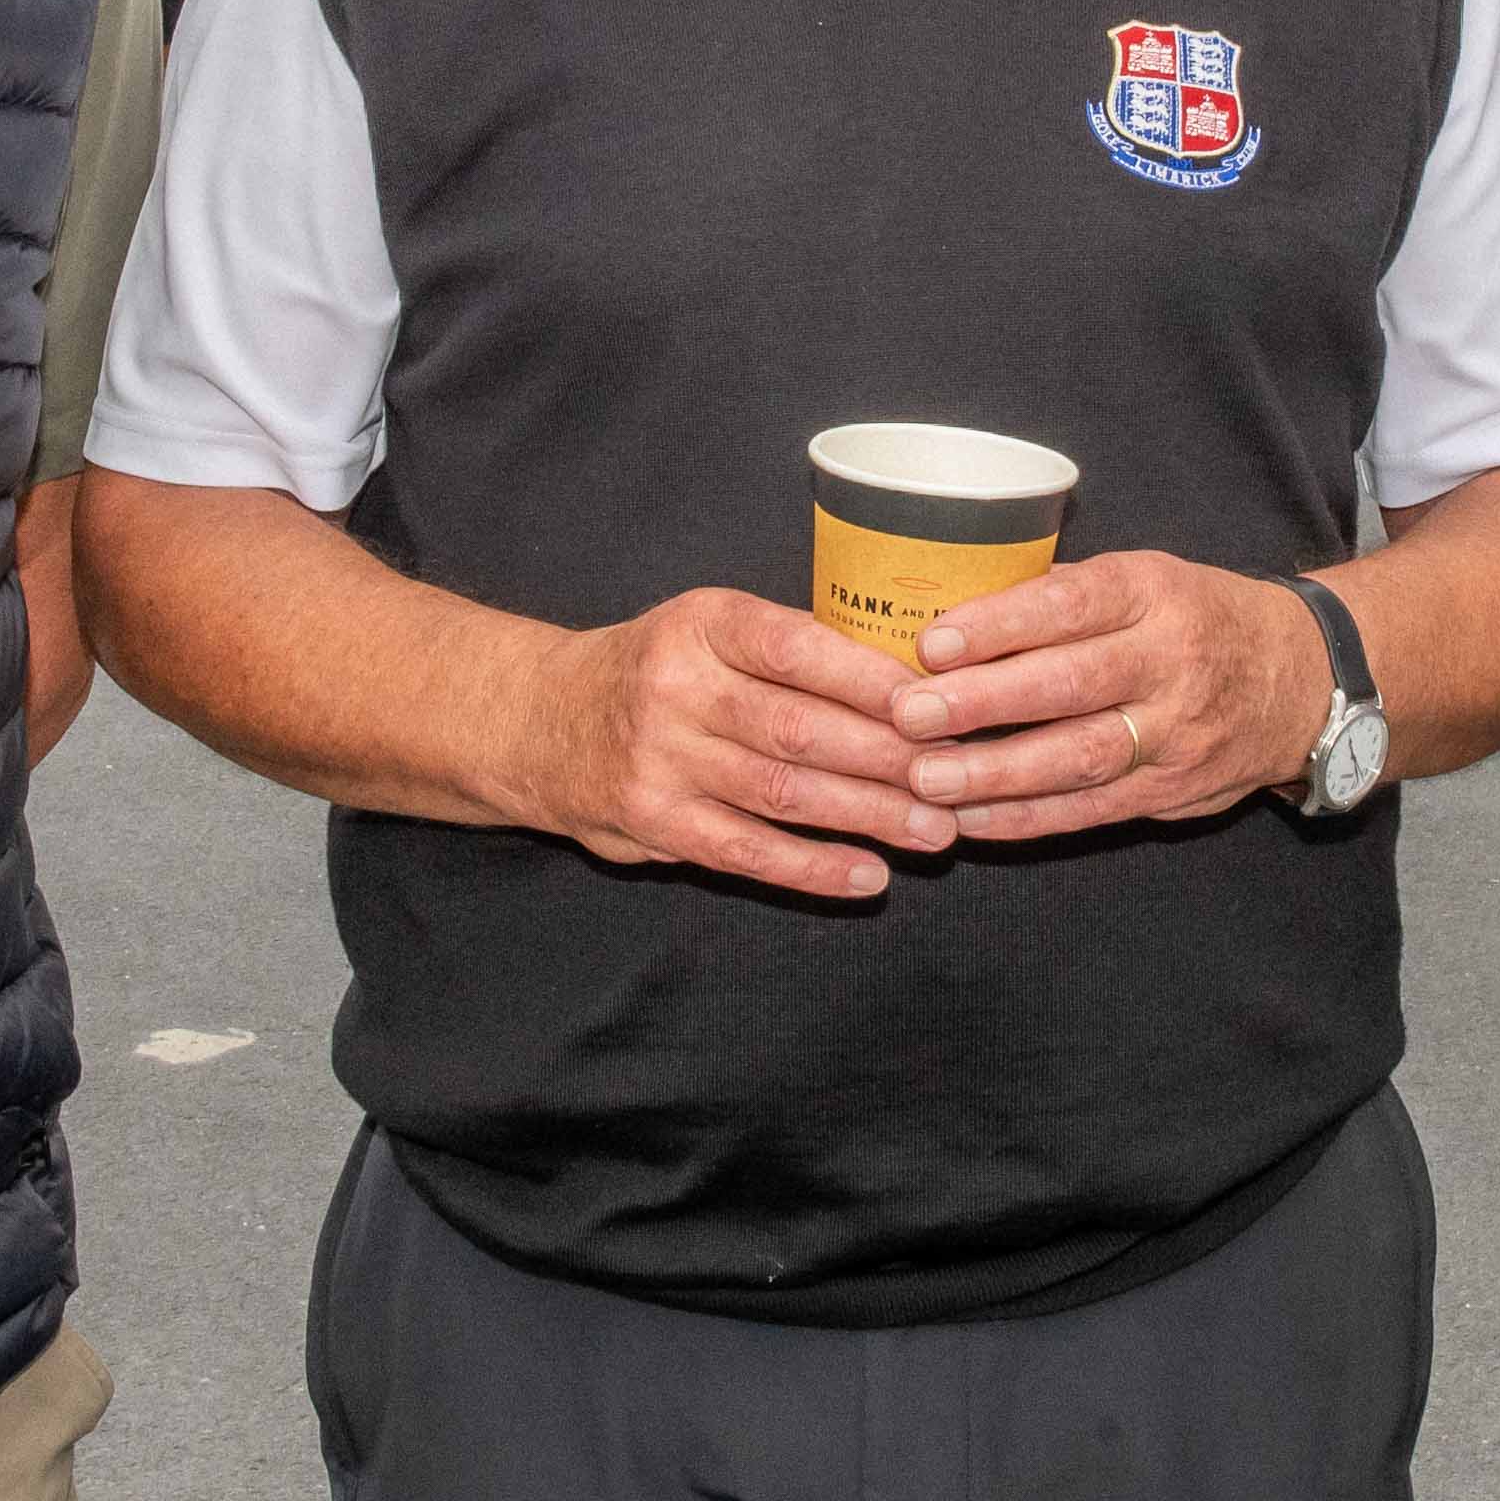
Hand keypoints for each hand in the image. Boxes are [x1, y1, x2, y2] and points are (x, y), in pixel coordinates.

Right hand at [517, 591, 956, 900]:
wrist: (541, 720)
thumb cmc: (657, 670)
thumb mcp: (709, 629)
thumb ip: (792, 649)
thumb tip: (913, 675)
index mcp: (703, 624)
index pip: (796, 647)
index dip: (870, 678)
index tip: (940, 704)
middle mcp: (676, 688)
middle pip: (799, 727)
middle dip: (890, 757)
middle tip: (958, 778)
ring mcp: (659, 760)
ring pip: (783, 793)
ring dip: (868, 816)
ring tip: (936, 831)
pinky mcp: (652, 823)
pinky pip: (746, 852)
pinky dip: (813, 868)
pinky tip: (869, 875)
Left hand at [890, 551, 1331, 847]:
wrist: (1304, 681)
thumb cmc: (1197, 618)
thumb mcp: (1148, 578)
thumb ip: (1065, 595)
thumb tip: (956, 601)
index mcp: (1156, 593)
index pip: (1074, 605)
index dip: (1002, 625)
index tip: (934, 642)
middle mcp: (1171, 662)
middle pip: (1072, 685)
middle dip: (984, 703)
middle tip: (910, 714)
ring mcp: (1177, 734)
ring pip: (1081, 758)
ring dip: (997, 773)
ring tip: (926, 779)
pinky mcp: (1174, 792)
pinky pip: (1093, 811)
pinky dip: (1028, 819)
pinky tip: (971, 820)